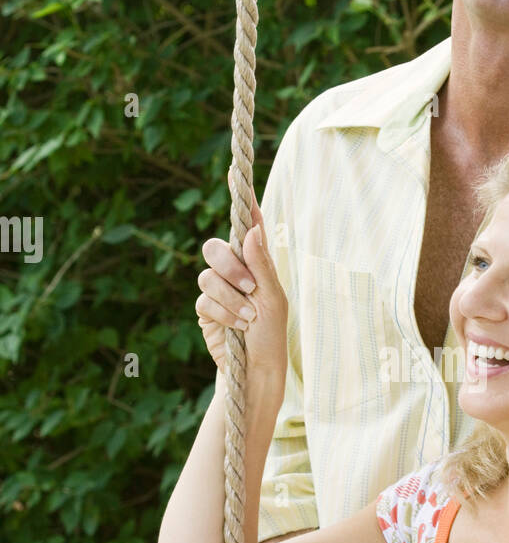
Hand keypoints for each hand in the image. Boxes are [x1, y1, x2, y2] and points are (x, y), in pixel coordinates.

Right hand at [195, 189, 288, 378]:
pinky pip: (203, 299)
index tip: (237, 174)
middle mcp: (235, 272)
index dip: (242, 204)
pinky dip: (222, 312)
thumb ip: (261, 265)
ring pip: (207, 275)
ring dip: (230, 298)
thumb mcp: (273, 298)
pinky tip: (237, 326)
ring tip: (248, 317)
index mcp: (257, 263)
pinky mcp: (205, 309)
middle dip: (229, 265)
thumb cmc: (272, 333)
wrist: (255, 368)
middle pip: (216, 248)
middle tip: (248, 286)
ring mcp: (218, 289)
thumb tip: (251, 229)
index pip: (248, 228)